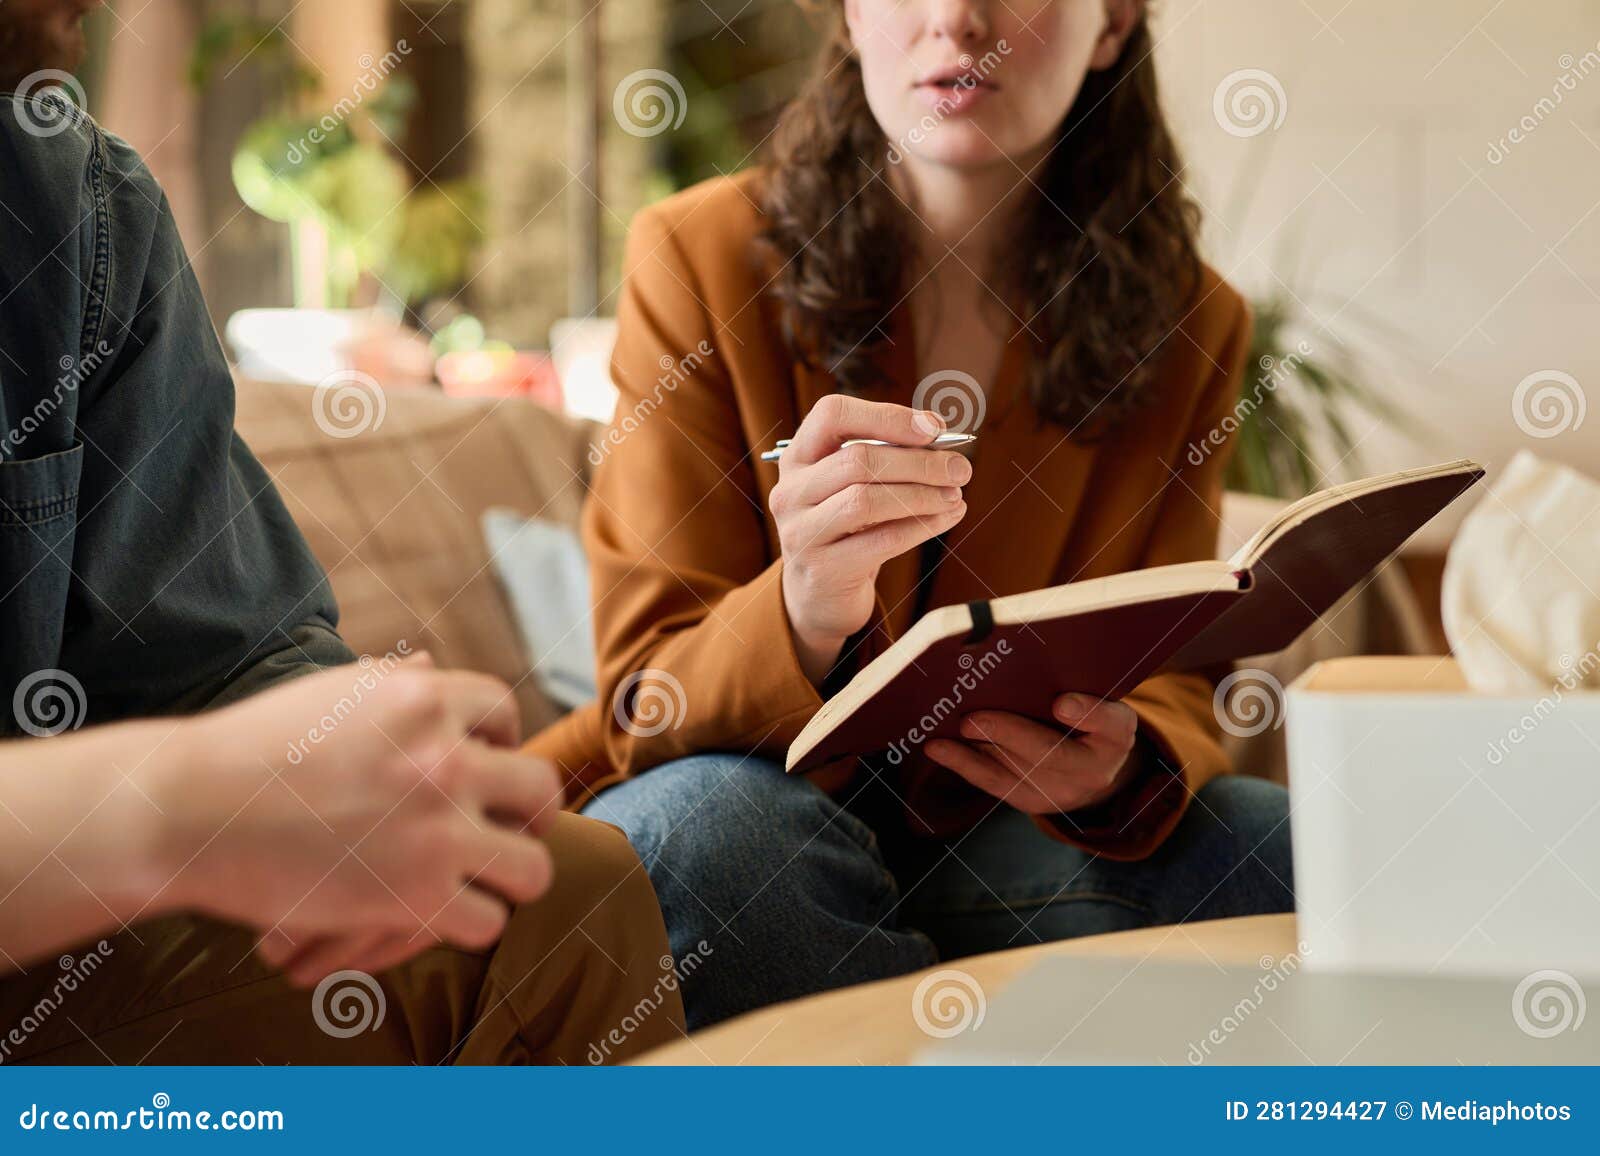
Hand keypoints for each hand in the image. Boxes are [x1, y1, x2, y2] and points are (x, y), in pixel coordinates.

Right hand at [150, 655, 562, 983]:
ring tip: (488, 876)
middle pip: (541, 791)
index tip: (480, 764)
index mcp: (427, 698)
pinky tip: (443, 910)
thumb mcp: (336, 692)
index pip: (507, 714)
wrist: (192, 808)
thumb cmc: (256, 746)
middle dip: (529, 812)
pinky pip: (489, 921)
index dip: (499, 742)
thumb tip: (436, 664)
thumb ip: (399, 683)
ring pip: (533, 867)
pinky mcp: (415, 895)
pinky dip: (469, 921)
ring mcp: (437, 830)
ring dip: (512, 874)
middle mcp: (445, 759)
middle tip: (506, 827)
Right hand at [770, 395, 971, 682]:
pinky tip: (949, 516)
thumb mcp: (852, 484)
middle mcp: (791, 491)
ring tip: (955, 494)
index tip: (933, 427)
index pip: (832, 415)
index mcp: (798, 457)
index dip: (886, 416)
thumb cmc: (846, 525)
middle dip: (919, 462)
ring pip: (867, 500)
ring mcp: (802, 532)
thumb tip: (936, 432)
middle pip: (857, 461)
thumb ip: (886, 456)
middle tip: (960, 468)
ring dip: (922, 494)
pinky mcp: (823, 569)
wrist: (819, 591)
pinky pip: (883, 541)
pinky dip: (923, 525)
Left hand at [924, 693, 1141, 814]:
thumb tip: (1047, 691)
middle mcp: (1092, 771)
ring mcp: (1059, 793)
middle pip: (1049, 754)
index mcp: (1116, 736)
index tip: (1061, 703)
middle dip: (1008, 735)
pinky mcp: (1029, 801)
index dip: (1086, 712)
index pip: (1109, 724)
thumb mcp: (1107, 704)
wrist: (1098, 772)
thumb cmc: (1094, 724)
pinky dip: (963, 765)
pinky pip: (994, 784)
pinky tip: (937, 749)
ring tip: (941, 738)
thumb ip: (1087, 696)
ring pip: (1013, 772)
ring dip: (972, 755)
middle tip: (972, 721)